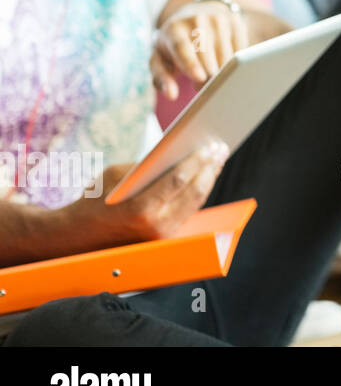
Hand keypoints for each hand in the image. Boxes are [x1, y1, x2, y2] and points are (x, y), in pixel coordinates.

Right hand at [53, 143, 229, 248]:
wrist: (75, 238)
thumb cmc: (93, 201)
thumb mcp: (116, 175)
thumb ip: (148, 166)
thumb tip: (181, 154)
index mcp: (140, 209)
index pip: (179, 180)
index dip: (199, 161)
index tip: (212, 145)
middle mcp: (155, 227)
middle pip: (194, 193)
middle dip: (210, 168)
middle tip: (221, 149)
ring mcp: (162, 237)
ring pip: (195, 204)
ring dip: (208, 180)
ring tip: (216, 161)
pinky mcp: (164, 240)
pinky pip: (187, 212)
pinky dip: (197, 194)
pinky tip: (204, 178)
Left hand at [151, 0, 249, 98]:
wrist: (198, 12)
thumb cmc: (175, 43)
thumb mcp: (160, 58)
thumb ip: (161, 77)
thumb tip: (171, 95)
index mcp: (174, 28)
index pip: (182, 47)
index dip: (191, 64)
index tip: (200, 79)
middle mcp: (197, 20)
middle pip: (207, 53)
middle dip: (208, 76)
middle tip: (204, 88)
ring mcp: (219, 20)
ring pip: (227, 54)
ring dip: (223, 73)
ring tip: (214, 77)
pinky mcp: (236, 23)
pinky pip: (240, 51)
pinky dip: (235, 64)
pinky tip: (226, 64)